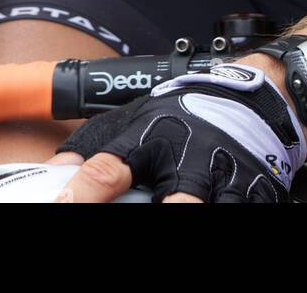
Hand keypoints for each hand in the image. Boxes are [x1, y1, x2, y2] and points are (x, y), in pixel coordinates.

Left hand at [48, 59, 306, 203]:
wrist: (249, 95)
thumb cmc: (181, 111)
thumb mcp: (132, 119)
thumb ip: (92, 148)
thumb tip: (52, 175)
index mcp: (150, 136)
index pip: (109, 169)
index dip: (83, 193)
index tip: (63, 207)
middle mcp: (188, 156)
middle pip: (176, 202)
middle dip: (168, 210)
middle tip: (147, 211)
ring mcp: (224, 174)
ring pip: (207, 207)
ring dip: (190, 211)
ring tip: (177, 211)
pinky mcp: (255, 188)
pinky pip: (243, 209)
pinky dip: (229, 209)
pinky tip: (219, 206)